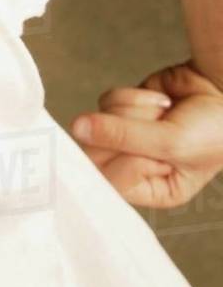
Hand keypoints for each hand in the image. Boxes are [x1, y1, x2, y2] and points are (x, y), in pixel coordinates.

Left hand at [70, 60, 222, 207]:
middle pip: (94, 151)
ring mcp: (125, 136)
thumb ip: (123, 136)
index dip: (128, 159)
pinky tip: (160, 101)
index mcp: (154, 190)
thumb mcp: (173, 142)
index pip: (111, 181)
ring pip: (100, 121)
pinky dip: (135, 96)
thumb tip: (78, 127)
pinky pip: (107, 101)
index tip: (157, 151)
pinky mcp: (123, 110)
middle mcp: (134, 166)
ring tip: (165, 114)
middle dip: (129, 130)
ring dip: (136, 111)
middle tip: (159, 127)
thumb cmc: (215, 128)